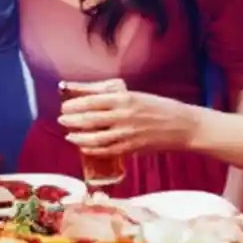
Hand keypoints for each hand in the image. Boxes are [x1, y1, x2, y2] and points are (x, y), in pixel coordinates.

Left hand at [58, 89, 198, 156]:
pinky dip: (92, 150)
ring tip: (69, 135)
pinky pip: (106, 151)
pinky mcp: (131, 148)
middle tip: (62, 119)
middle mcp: (124, 116)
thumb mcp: (133, 94)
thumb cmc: (156, 106)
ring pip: (95, 138)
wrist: (181, 125)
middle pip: (89, 120)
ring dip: (78, 137)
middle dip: (71, 120)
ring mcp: (127, 134)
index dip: (74, 104)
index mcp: (124, 98)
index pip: (91, 101)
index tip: (65, 105)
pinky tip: (84, 147)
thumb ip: (108, 94)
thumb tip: (83, 91)